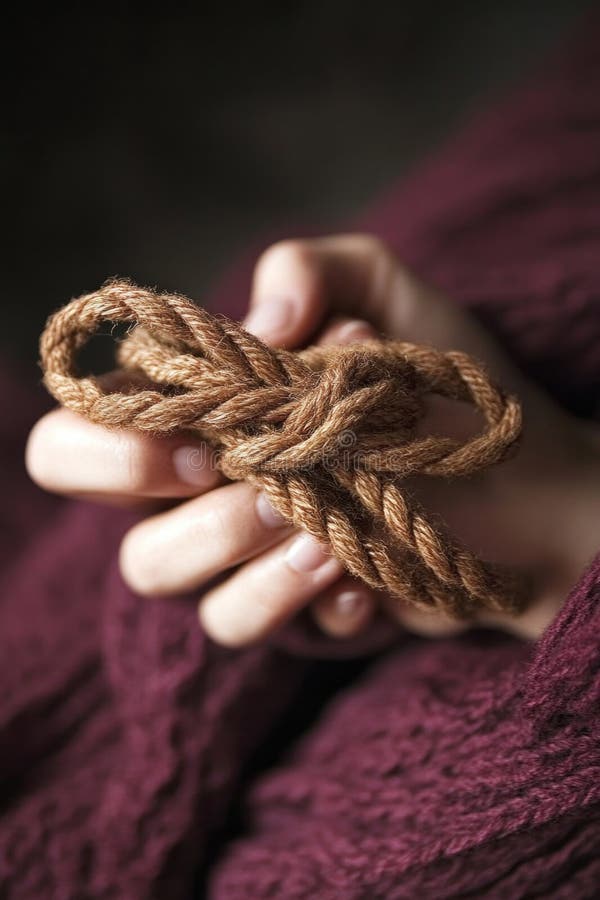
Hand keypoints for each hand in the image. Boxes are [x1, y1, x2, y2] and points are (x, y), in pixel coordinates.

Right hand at [26, 236, 599, 644]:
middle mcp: (200, 492)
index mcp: (204, 417)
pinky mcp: (283, 614)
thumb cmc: (449, 394)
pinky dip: (296, 595)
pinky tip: (357, 573)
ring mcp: (236, 559)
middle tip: (241, 476)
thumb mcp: (393, 298)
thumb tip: (260, 315)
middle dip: (160, 505)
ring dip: (238, 544)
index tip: (197, 430)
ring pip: (164, 577)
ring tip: (325, 520)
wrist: (530, 494)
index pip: (82, 433)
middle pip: (107, 522)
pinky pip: (240, 622)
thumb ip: (317, 270)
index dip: (106, 443)